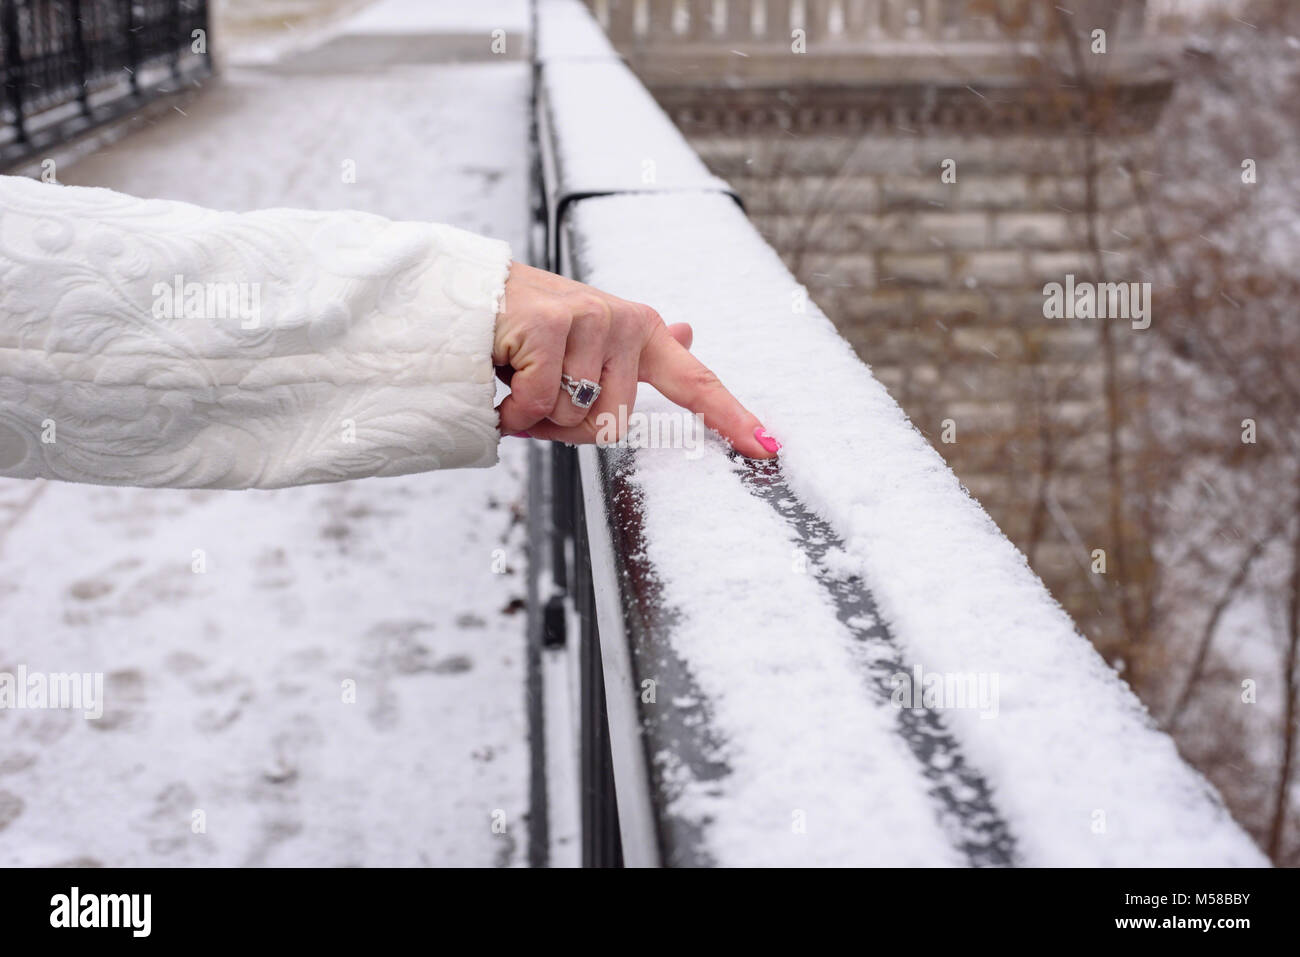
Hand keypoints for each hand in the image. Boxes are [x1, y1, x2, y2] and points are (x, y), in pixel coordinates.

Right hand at [492, 262, 779, 457]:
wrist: (463, 295)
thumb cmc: (524, 332)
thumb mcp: (580, 348)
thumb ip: (633, 359)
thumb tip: (691, 329)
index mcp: (641, 331)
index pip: (696, 380)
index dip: (731, 416)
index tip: (766, 448)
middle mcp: (625, 321)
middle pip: (616, 423)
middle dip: (568, 426)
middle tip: (537, 395)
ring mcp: (590, 318)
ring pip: (578, 416)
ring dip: (537, 416)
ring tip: (518, 379)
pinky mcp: (551, 324)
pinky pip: (542, 402)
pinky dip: (513, 409)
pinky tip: (500, 380)